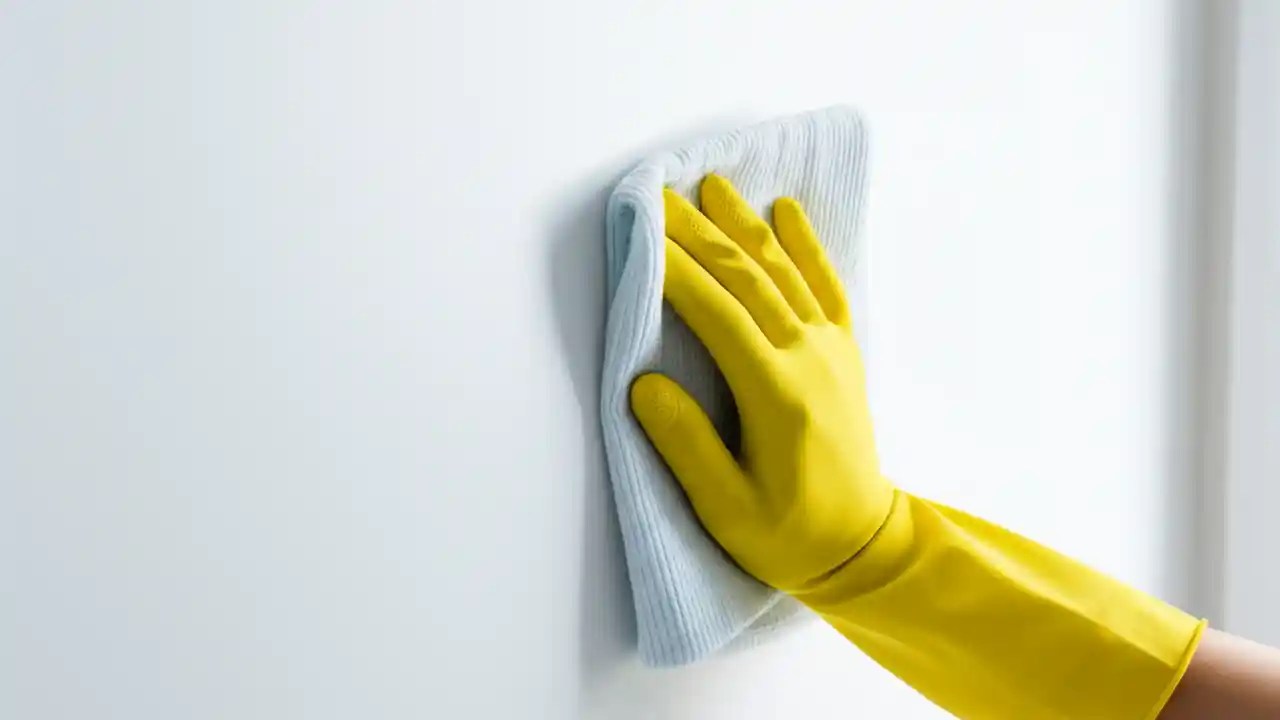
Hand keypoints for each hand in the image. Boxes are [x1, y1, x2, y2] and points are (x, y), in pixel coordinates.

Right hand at [630, 175, 893, 591]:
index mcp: (777, 394)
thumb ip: (685, 443)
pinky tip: (789, 212)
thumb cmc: (787, 536)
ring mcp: (832, 352)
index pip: (718, 314)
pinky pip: (827, 287)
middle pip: (748, 279)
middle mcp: (809, 359)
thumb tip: (644, 382)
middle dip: (700, 232)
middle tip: (659, 194)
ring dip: (747, 225)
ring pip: (785, 272)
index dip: (677, 270)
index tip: (641, 232)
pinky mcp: (844, 354)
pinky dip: (809, 245)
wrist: (863, 548)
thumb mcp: (726, 508)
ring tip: (714, 185)